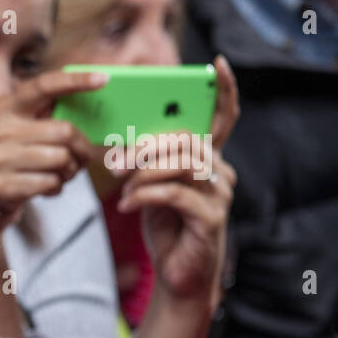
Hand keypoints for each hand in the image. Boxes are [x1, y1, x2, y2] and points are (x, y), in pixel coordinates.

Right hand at [0, 69, 106, 234]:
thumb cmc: (19, 159)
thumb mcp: (27, 131)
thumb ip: (51, 116)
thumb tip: (96, 106)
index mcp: (6, 108)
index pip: (43, 86)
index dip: (75, 80)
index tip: (103, 78)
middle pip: (64, 131)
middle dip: (82, 147)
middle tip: (82, 157)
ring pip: (61, 158)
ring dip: (70, 170)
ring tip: (60, 173)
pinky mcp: (1, 185)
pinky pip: (50, 182)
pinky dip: (56, 187)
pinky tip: (46, 187)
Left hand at [117, 57, 239, 304]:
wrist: (178, 273)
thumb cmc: (166, 225)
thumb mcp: (151, 187)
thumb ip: (146, 164)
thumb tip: (119, 147)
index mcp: (207, 158)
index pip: (223, 118)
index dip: (224, 90)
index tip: (215, 64)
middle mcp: (220, 171)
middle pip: (186, 140)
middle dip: (146, 146)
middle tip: (113, 162)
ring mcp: (220, 194)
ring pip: (182, 163)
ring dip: (144, 171)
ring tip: (120, 186)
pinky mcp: (211, 218)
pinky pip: (176, 194)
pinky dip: (145, 195)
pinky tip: (126, 205)